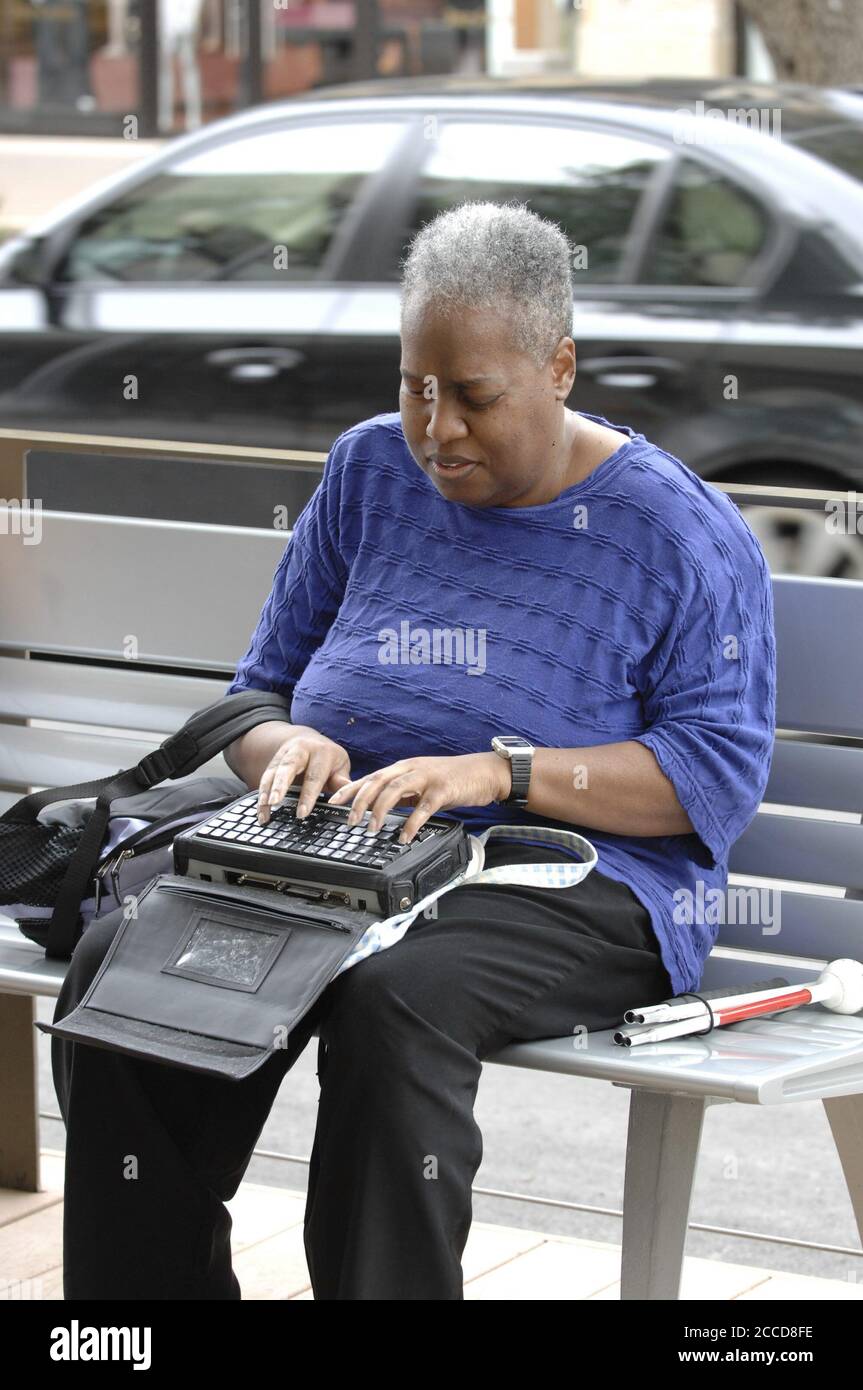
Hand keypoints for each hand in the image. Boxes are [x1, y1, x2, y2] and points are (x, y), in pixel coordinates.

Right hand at [256, 726, 351, 824]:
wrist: (310, 740)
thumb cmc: (328, 760)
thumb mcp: (340, 766)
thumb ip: (342, 782)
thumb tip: (347, 799)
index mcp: (322, 752)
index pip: (314, 775)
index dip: (308, 795)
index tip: (302, 813)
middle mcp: (301, 749)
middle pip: (288, 766)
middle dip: (280, 784)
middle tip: (274, 802)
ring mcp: (285, 754)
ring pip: (273, 771)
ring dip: (266, 790)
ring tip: (264, 806)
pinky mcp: (273, 762)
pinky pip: (265, 777)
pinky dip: (262, 794)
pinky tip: (261, 810)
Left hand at [326, 753, 510, 842]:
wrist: (485, 772)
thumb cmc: (453, 779)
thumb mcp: (421, 782)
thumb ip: (402, 792)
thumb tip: (379, 807)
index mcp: (404, 767)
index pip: (371, 777)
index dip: (351, 788)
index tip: (333, 802)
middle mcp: (412, 769)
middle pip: (378, 781)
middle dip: (360, 801)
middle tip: (349, 820)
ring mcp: (427, 778)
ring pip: (395, 789)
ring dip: (380, 810)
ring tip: (370, 829)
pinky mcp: (443, 789)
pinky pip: (423, 807)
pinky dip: (411, 822)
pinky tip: (404, 836)